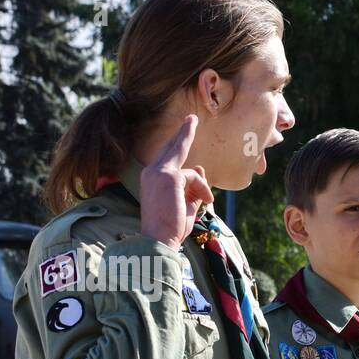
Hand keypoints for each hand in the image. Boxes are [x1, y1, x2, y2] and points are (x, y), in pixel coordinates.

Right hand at [140, 115, 213, 248]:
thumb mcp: (185, 203)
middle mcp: (152, 171)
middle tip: (192, 118)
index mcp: (152, 178)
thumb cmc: (170, 227)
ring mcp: (158, 171)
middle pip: (173, 148)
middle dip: (184, 133)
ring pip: (188, 166)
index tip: (186, 132)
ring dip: (201, 185)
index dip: (179, 148)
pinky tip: (206, 202)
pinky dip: (202, 189)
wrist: (158, 240)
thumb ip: (193, 185)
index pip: (168, 158)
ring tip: (206, 200)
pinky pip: (194, 176)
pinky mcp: (169, 176)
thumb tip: (200, 167)